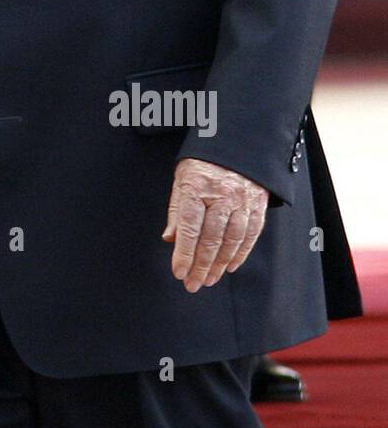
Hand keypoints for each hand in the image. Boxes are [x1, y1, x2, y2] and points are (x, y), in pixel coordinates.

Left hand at [163, 158, 267, 291]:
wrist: (234, 143)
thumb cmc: (202, 164)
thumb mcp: (182, 180)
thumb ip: (176, 210)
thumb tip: (170, 239)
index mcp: (197, 187)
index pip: (190, 227)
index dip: (184, 253)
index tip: (178, 272)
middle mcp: (221, 195)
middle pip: (210, 238)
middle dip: (200, 265)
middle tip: (192, 284)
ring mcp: (242, 200)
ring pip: (231, 239)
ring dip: (219, 264)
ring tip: (209, 279)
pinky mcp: (257, 204)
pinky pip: (250, 234)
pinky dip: (240, 253)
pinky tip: (229, 266)